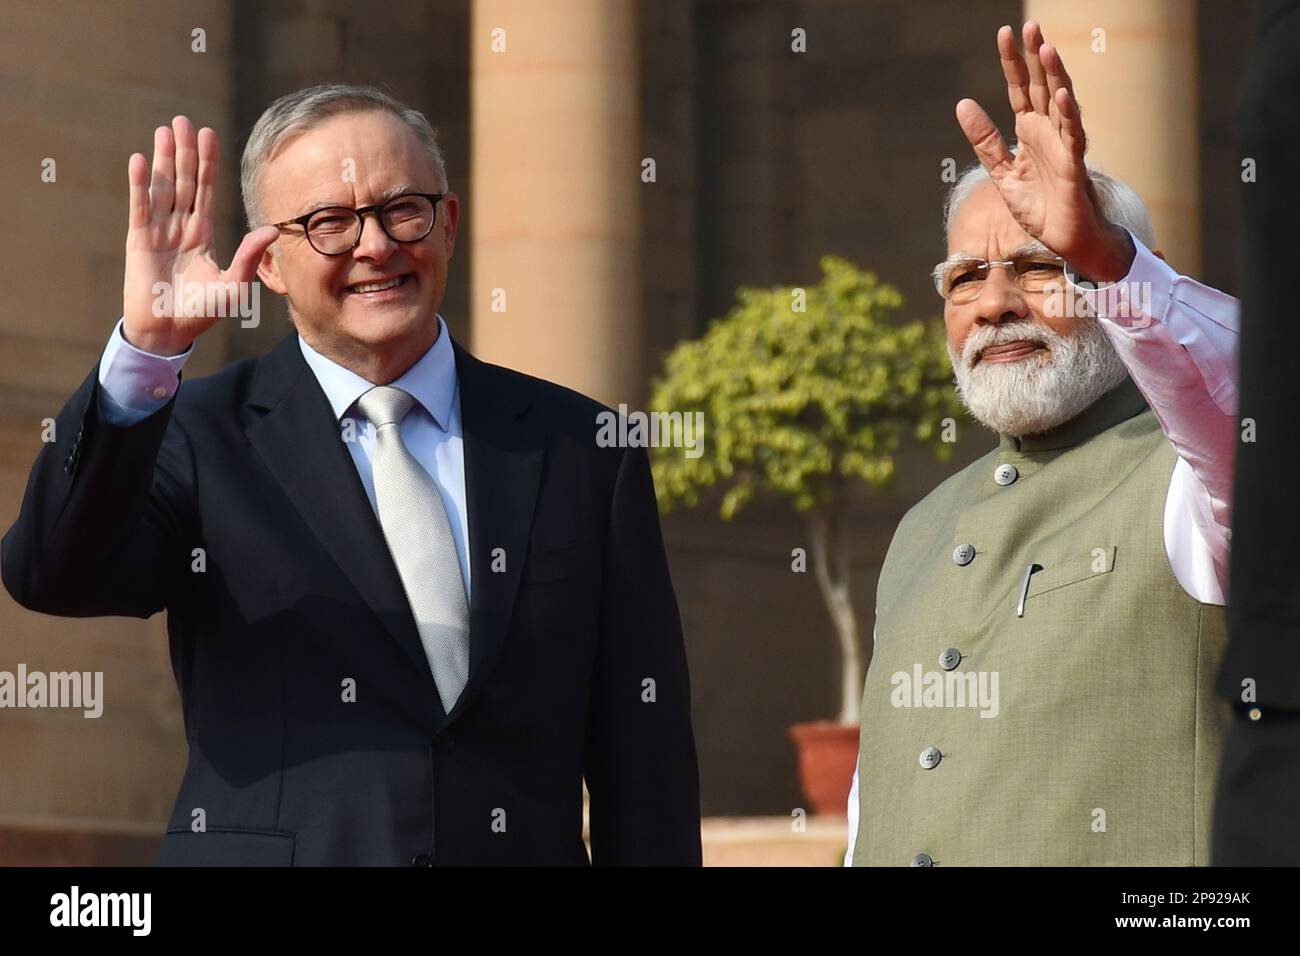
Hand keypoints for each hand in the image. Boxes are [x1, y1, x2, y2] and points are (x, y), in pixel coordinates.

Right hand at [122, 116, 278, 354]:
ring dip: (163, 159)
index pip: (206, 191)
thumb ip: (249, 256)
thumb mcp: (233, 285)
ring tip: (164, 130)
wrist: (169, 331)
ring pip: (162, 187)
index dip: (208, 163)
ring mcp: (158, 231)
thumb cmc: (202, 312)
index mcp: (202, 234)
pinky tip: (139, 160)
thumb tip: (273, 230)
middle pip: (184, 181)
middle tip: (183, 120)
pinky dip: (140, 184)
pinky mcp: (139, 240)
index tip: (209, 134)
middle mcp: (180, 227)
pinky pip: (140, 206)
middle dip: (185, 151)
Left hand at [954, 21, 1134, 282]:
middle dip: (1035, 57)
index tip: (1005, 33)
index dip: (1012, 63)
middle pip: (1041, 86)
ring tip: (1045, 48)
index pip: (1020, 89)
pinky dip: (1067, 114)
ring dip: (1054, 75)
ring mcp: (1063, 145)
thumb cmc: (1039, 206)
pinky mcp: (1074, 165)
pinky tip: (1060, 94)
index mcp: (1030, 131)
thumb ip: (985, 140)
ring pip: (1060, 103)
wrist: (1064, 239)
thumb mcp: (1002, 172)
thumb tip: (962, 104)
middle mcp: (1048, 132)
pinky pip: (1073, 135)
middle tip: (1029, 26)